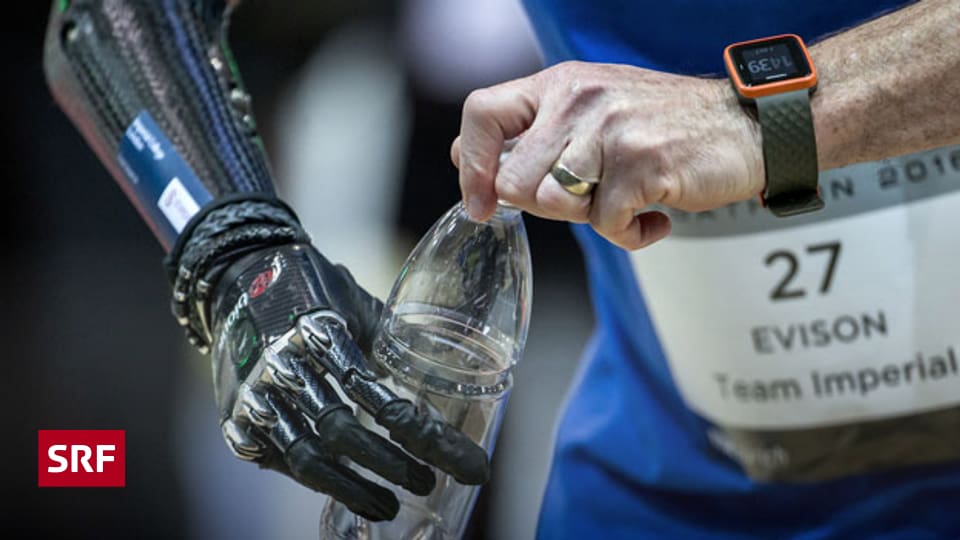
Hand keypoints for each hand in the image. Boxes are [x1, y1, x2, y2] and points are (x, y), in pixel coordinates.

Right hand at [208, 243, 488, 520]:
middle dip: (391, 464)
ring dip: (353, 487)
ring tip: (389, 506)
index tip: (459, 460)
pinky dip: (315, 481)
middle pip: (342, 431)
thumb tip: (446, 371)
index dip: (420, 433)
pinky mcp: (236, 419)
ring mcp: (255, 397)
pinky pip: (279, 461)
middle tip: (428, 482)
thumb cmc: (311, 290)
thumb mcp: (356, 303)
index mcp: (319, 331)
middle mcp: (283, 366)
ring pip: (308, 458)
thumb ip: (392, 339)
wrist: (234, 278)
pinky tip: (345, 492)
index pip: (376, 393)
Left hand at [452, 61, 764, 249]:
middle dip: (546, 208)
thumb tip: (464, 158)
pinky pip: (606, 225)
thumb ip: (534, 133)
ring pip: (555, 206)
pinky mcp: (642, 164)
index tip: (479, 205)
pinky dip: (631, 235)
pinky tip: (655, 216)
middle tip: (590, 200)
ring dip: (590, 220)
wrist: (747, 124)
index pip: (481, 113)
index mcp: (559, 84)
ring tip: (625, 202)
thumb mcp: (592, 110)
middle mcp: (579, 99)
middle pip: (515, 181)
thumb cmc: (664, 125)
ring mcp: (610, 131)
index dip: (471, 165)